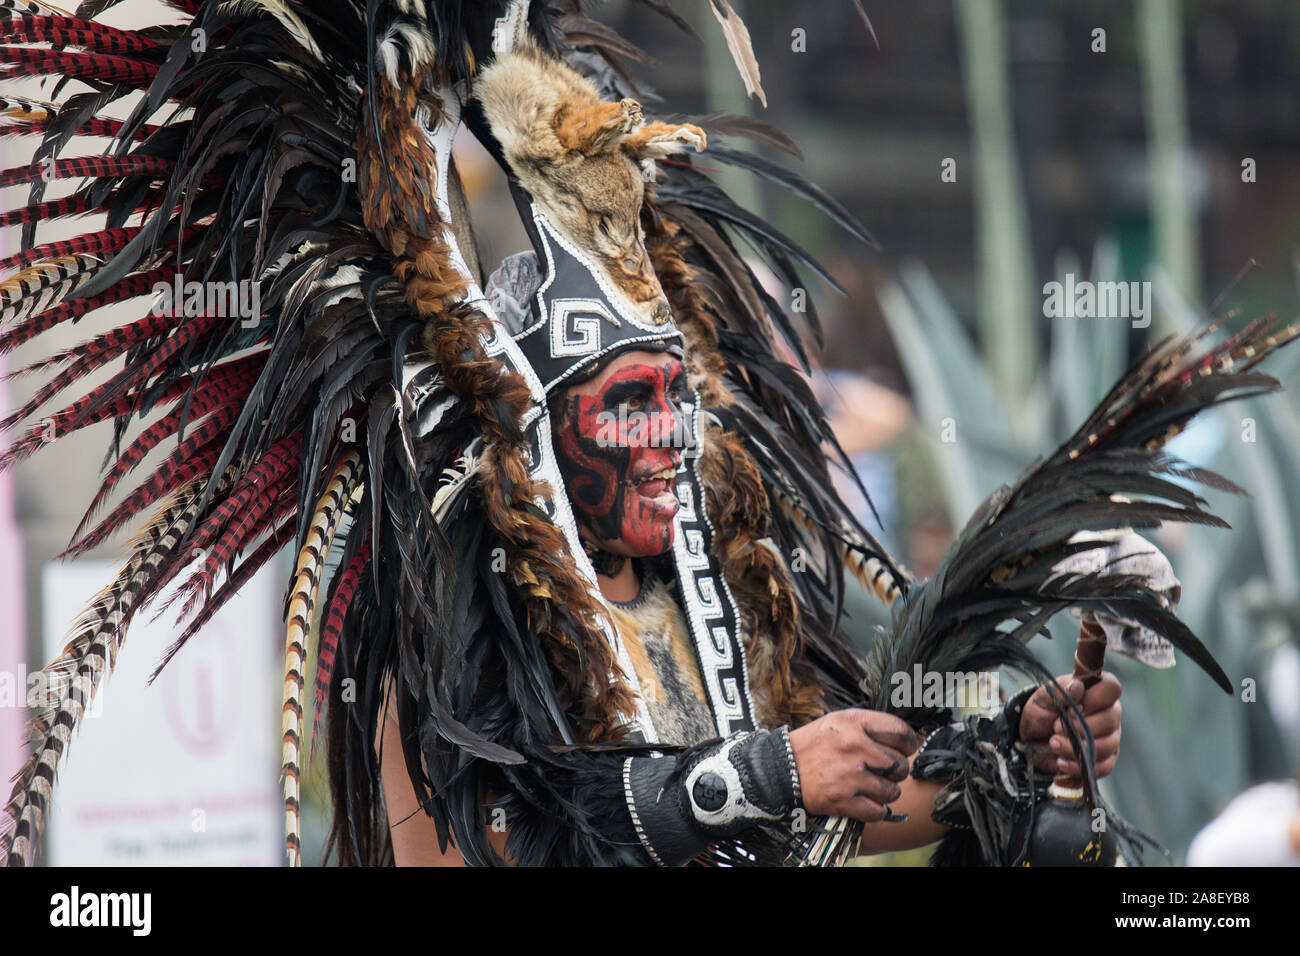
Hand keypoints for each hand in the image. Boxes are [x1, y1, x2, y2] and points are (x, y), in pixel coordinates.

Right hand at [789, 709, 920, 821]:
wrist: (780, 768)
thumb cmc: (814, 745)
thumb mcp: (839, 722)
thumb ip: (871, 727)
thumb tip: (911, 739)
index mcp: (853, 723)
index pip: (900, 731)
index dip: (910, 742)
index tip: (907, 747)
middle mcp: (853, 747)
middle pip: (899, 764)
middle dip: (895, 771)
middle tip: (883, 770)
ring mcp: (849, 775)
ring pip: (892, 791)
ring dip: (886, 792)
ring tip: (872, 786)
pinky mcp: (842, 800)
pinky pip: (878, 811)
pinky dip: (875, 810)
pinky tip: (865, 801)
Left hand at [1018, 672, 1122, 778]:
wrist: (1033, 737)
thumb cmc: (1043, 710)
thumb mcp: (1045, 697)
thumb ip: (1060, 689)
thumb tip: (1078, 686)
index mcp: (1097, 691)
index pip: (1112, 688)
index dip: (1094, 698)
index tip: (1074, 707)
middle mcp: (1110, 713)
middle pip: (1110, 720)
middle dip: (1080, 726)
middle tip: (1056, 727)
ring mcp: (1111, 737)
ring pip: (1107, 745)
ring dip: (1076, 747)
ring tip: (1054, 743)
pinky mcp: (1106, 759)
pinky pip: (1103, 766)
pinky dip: (1079, 766)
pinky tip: (1061, 761)